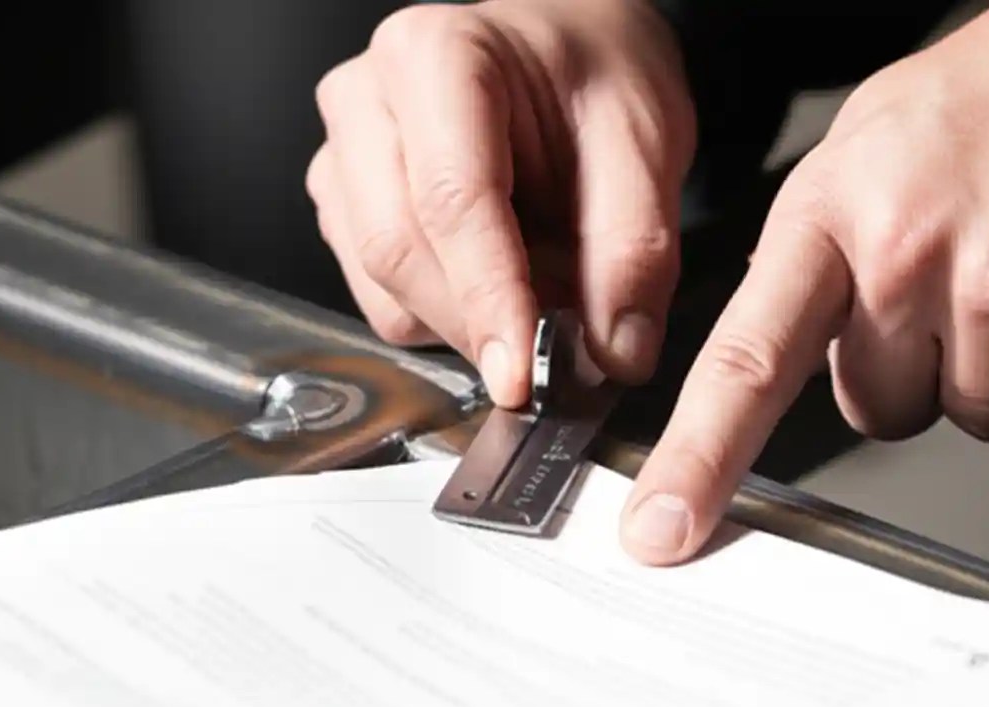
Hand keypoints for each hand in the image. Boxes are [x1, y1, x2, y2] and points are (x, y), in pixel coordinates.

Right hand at [307, 0, 695, 405]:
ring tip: (540, 284)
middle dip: (479, 321)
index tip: (521, 374)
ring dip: (466, 322)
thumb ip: (634, 249)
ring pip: (382, 287)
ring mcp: (345, 156)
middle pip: (398, 249)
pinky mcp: (346, 206)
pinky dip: (447, 317)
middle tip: (558, 347)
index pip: (451, 199)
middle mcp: (367, 99)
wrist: (570, 51)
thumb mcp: (644, 142)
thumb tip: (615, 351)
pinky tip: (497, 279)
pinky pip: (382, 298)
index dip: (488, 298)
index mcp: (437, 56)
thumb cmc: (595, 71)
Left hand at [622, 0, 988, 564]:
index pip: (745, 363)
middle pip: (877, 407)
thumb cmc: (986, 99)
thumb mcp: (857, 152)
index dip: (697, 459)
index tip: (662, 527)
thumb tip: (775, 349)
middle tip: (941, 287)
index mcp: (831, 216)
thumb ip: (809, 256)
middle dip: (904, 368)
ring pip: (970, 419)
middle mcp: (910, 263)